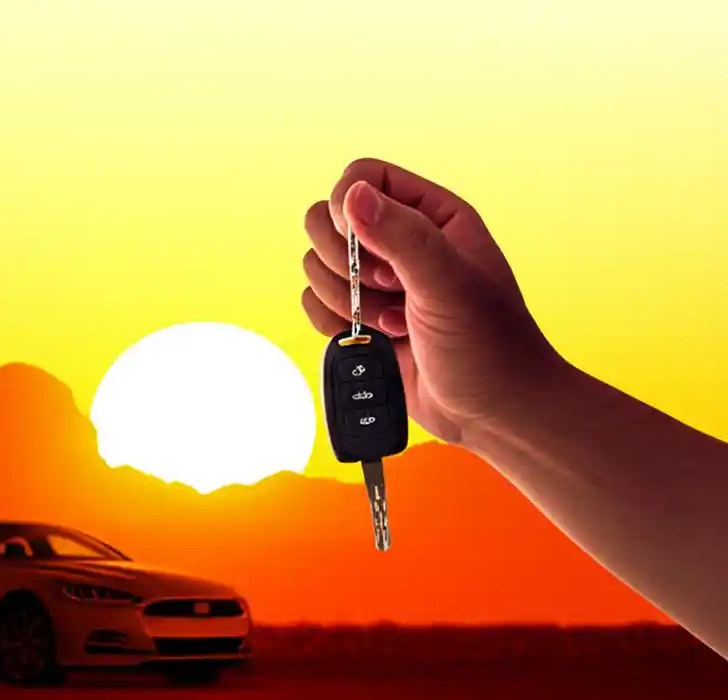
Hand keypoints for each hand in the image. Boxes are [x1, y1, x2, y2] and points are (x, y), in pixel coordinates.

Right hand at [301, 158, 562, 443]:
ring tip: (394, 323)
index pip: (364, 177)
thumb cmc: (492, 348)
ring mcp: (376, 282)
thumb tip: (352, 197)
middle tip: (389, 289)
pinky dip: (334, 325)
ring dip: (345, 300)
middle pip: (326, 220)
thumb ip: (402, 236)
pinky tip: (378, 340)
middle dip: (344, 262)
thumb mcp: (451, 285)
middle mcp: (400, 242)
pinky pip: (313, 305)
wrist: (493, 414)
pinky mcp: (359, 319)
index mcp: (432, 216)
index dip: (350, 206)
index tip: (367, 246)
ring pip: (316, 265)